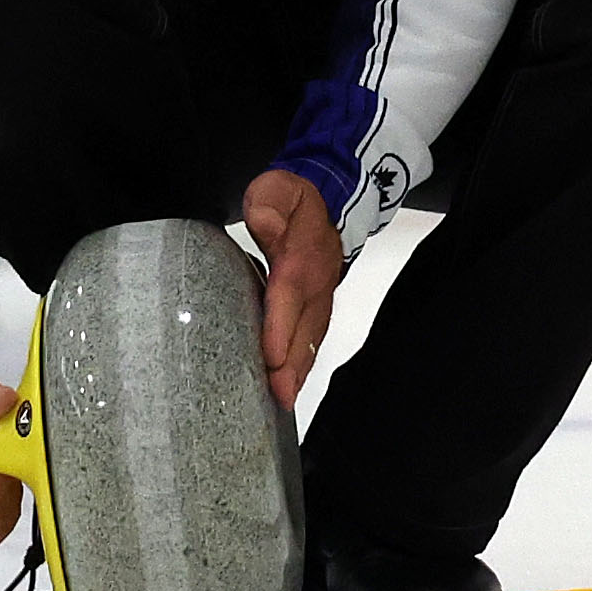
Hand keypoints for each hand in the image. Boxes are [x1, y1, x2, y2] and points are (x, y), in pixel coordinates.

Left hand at [242, 168, 344, 411]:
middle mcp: (317, 283)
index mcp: (303, 255)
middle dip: (293, 363)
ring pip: (312, 338)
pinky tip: (290, 386)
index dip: (282, 325)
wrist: (327, 203)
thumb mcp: (278, 189)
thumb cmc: (292, 201)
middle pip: (305, 326)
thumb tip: (264, 221)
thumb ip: (271, 204)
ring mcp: (322, 298)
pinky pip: (312, 339)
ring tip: (284, 400)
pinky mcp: (319, 308)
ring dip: (300, 371)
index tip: (272, 356)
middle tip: (278, 396)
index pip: (291, 292)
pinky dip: (303, 364)